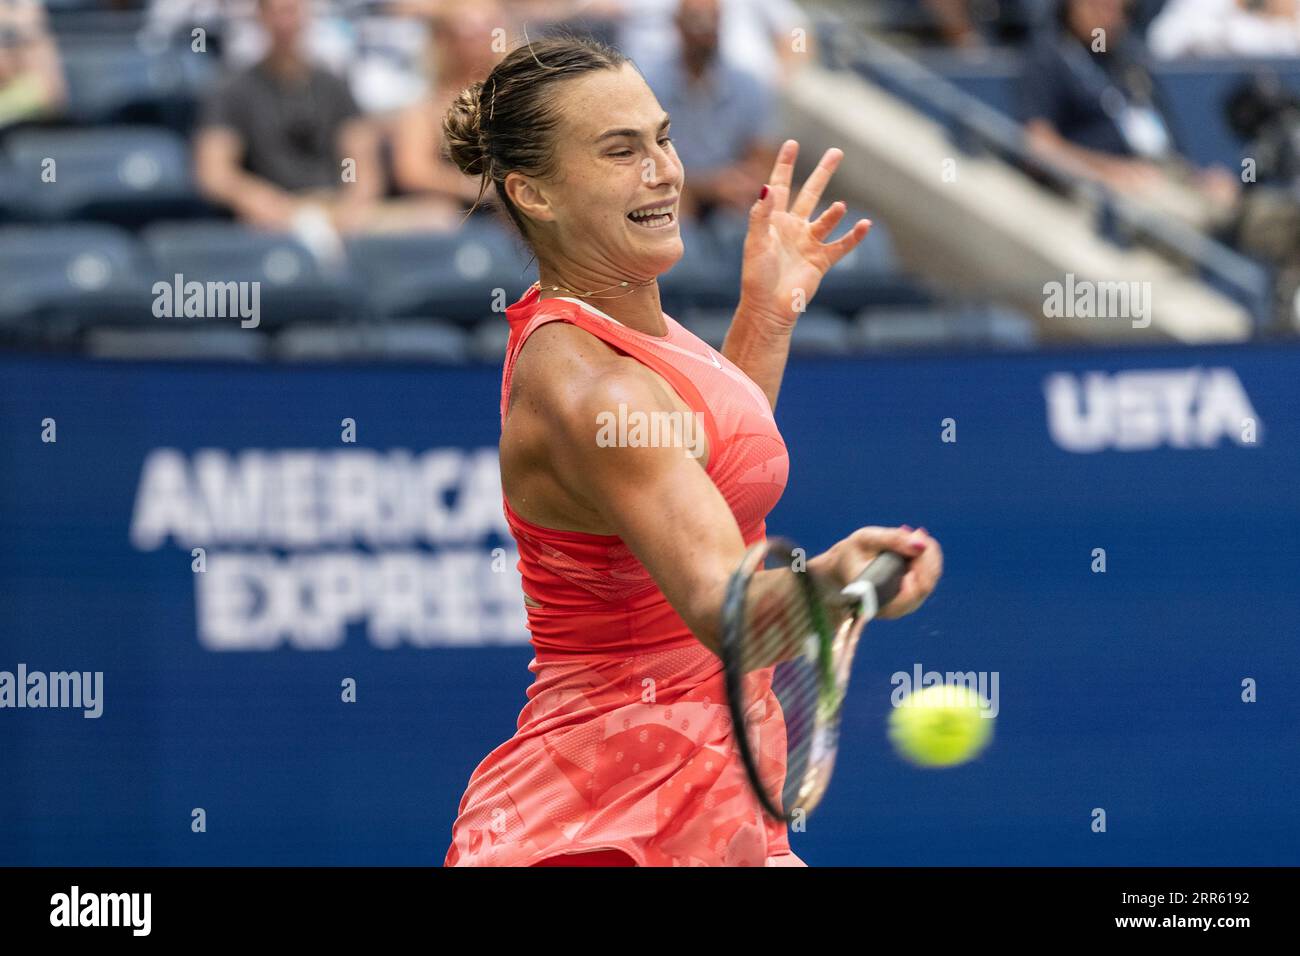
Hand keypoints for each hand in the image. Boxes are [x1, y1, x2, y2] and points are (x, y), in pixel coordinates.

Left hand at [738, 139, 871, 329]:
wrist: (769, 308)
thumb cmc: (756, 277)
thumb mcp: (755, 242)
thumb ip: (761, 214)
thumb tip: (768, 186)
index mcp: (774, 221)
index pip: (781, 186)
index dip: (785, 165)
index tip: (792, 143)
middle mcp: (793, 228)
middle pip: (810, 193)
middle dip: (822, 173)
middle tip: (837, 152)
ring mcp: (809, 244)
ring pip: (827, 219)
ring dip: (834, 213)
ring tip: (839, 206)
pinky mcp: (821, 261)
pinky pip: (841, 245)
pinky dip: (854, 236)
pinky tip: (865, 224)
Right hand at [808, 525, 941, 619]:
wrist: (840, 570)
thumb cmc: (850, 555)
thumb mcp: (865, 539)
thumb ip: (892, 540)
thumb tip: (921, 545)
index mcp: (878, 599)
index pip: (917, 588)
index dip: (924, 563)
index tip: (917, 537)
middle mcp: (893, 609)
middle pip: (927, 583)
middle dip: (927, 554)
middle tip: (916, 532)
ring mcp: (903, 606)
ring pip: (930, 580)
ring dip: (927, 555)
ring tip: (912, 535)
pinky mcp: (909, 599)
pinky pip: (927, 578)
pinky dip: (924, 559)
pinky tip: (913, 544)